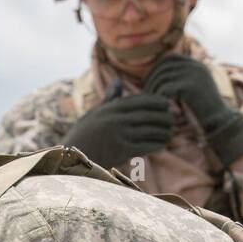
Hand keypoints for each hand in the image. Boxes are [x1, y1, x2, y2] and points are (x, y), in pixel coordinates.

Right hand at [60, 93, 175, 168]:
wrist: (68, 161)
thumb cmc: (82, 137)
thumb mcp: (93, 115)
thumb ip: (109, 99)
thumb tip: (117, 81)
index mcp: (110, 109)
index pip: (140, 100)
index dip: (156, 101)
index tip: (167, 104)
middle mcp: (115, 119)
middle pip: (148, 114)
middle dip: (164, 116)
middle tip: (174, 119)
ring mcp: (119, 135)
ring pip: (150, 130)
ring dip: (163, 132)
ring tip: (170, 134)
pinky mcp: (121, 151)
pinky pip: (146, 146)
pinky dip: (157, 145)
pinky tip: (162, 146)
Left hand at [144, 55, 242, 166]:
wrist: (217, 121)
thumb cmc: (201, 109)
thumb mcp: (191, 89)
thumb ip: (180, 79)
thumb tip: (157, 73)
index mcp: (196, 64)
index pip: (169, 58)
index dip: (156, 68)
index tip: (148, 82)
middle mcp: (195, 66)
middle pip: (163, 67)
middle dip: (151, 80)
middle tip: (146, 94)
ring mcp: (193, 74)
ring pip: (162, 78)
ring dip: (154, 91)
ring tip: (153, 103)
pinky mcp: (189, 86)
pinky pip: (164, 89)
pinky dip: (159, 99)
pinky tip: (162, 108)